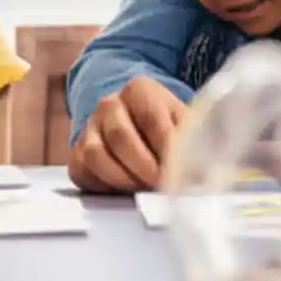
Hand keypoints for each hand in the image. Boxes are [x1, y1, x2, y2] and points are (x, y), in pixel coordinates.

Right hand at [68, 76, 187, 192]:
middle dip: (144, 167)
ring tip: (144, 189)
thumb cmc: (164, 126)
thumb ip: (192, 139)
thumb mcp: (182, 122)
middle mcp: (109, 104)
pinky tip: (125, 190)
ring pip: (96, 155)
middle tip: (161, 185)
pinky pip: (84, 172)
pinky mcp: (76, 153)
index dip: (165, 148)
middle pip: (121, 137)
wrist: (132, 124)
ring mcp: (89, 128)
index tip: (178, 170)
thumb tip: (204, 170)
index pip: (151, 117)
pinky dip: (105, 186)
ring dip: (123, 179)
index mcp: (138, 90)